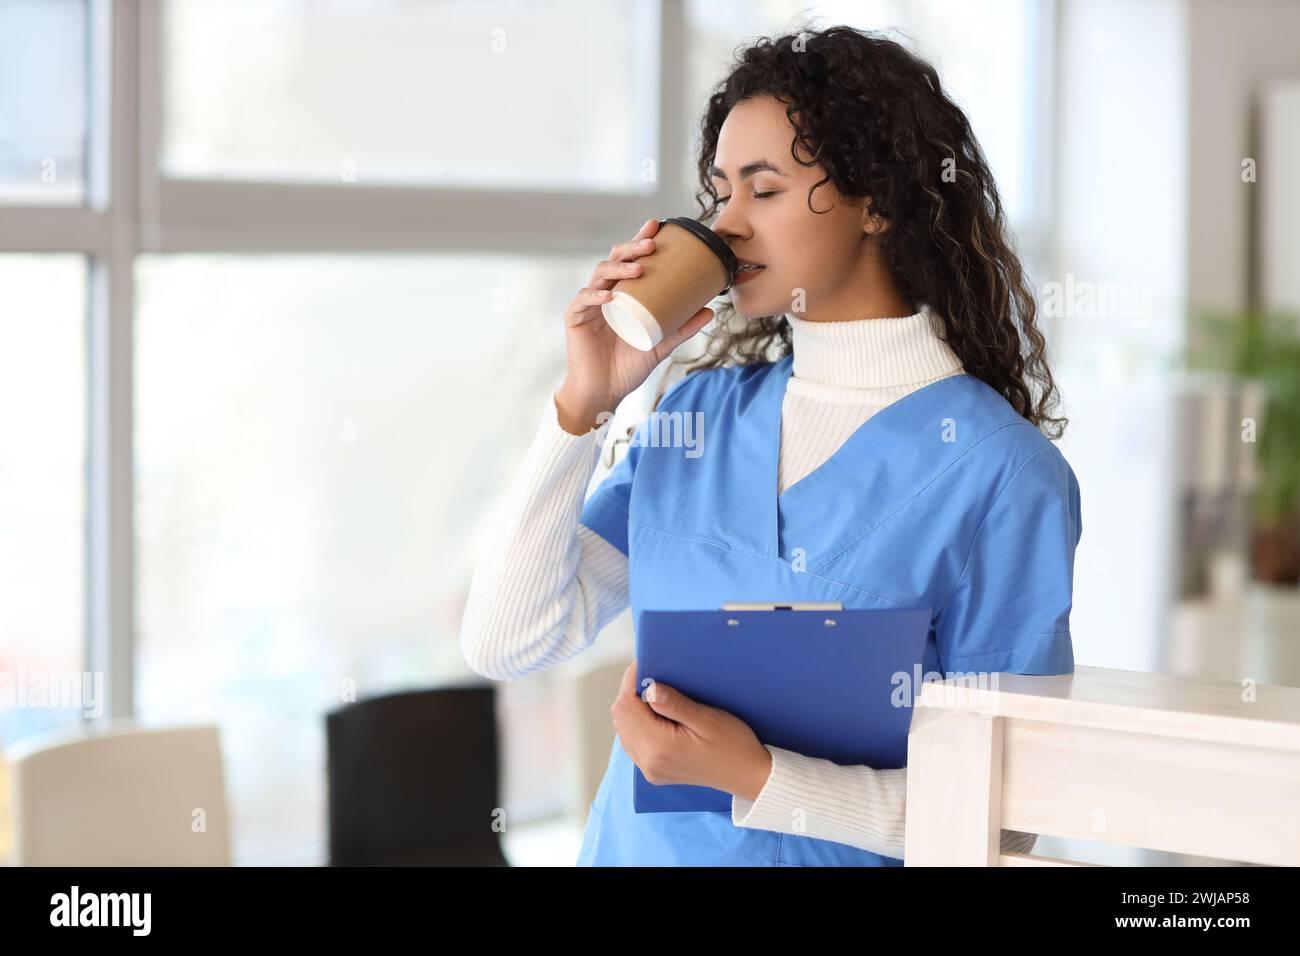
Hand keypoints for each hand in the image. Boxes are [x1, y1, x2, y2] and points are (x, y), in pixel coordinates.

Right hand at [554, 218, 715, 434]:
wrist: (605, 392)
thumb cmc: (628, 366)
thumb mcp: (661, 344)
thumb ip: (682, 328)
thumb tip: (710, 311)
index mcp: (623, 294)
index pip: (630, 260)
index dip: (640, 240)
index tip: (657, 224)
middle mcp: (604, 294)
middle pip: (614, 260)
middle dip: (631, 247)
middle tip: (651, 243)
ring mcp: (588, 305)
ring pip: (599, 275)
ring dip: (618, 268)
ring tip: (638, 269)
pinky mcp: (574, 318)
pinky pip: (583, 301)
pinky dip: (595, 296)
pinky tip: (609, 296)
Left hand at [611, 662, 773, 800]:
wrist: (747, 776)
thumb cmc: (733, 745)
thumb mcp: (707, 719)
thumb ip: (675, 704)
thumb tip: (649, 688)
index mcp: (660, 747)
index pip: (627, 707)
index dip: (631, 682)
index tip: (643, 665)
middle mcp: (649, 761)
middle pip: (621, 718)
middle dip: (630, 693)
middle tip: (651, 677)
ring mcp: (649, 769)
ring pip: (623, 729)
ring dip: (633, 709)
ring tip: (655, 695)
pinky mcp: (654, 771)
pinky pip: (633, 742)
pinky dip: (638, 724)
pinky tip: (655, 715)